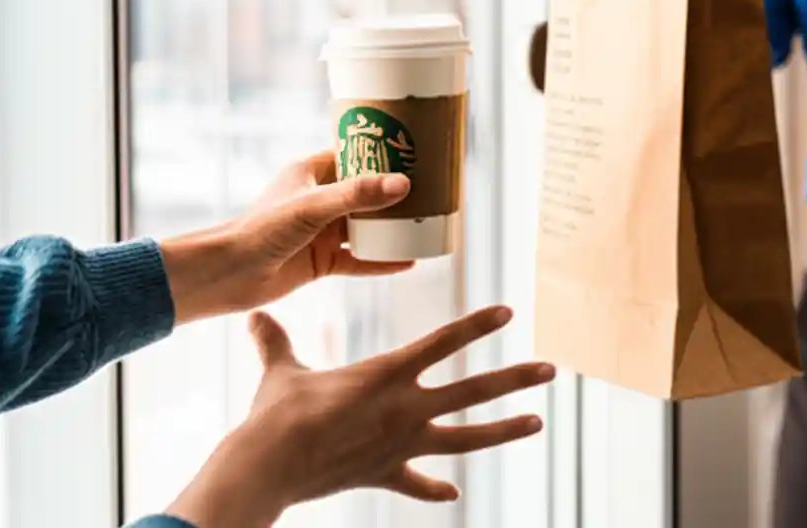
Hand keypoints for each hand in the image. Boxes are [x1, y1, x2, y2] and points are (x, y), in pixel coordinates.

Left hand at [161, 151, 415, 324]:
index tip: (416, 152)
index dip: (384, 154)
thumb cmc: (259, 230)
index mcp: (311, 172)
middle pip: (367, 192)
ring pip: (367, 226)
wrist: (227, 276)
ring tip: (428, 224)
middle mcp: (319, 199)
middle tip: (433, 190)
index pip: (355, 155)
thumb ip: (357, 195)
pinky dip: (383, 261)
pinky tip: (410, 262)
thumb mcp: (312, 207)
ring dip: (394, 228)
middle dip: (397, 193)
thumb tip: (404, 185)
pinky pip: (360, 259)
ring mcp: (321, 231)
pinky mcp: (322, 260)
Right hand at [167, 306, 554, 527]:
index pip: (443, 342)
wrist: (270, 466)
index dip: (477, 325)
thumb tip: (256, 315)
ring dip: (504, 431)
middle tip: (550, 369)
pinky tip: (453, 494)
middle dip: (515, 379)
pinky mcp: (387, 474)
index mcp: (386, 374)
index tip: (508, 312)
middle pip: (474, 391)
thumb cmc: (276, 413)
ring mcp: (402, 445)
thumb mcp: (281, 370)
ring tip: (537, 424)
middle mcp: (405, 408)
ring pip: (466, 438)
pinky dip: (434, 489)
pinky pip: (417, 483)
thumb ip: (275, 341)